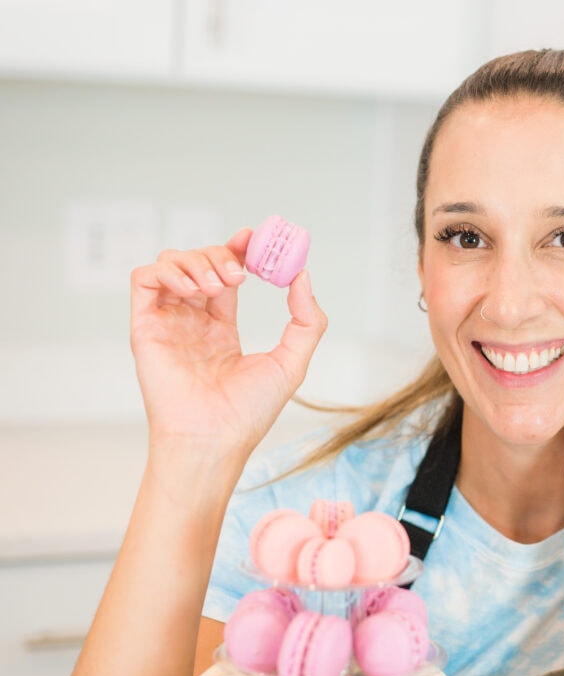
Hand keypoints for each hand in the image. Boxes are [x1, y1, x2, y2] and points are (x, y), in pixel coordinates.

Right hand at [129, 229, 326, 457]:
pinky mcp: (144, 326)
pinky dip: (168, 270)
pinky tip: (193, 289)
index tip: (255, 238)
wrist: (214, 437)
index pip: (226, 274)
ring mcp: (167, 322)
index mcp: (220, 329)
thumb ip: (306, 320)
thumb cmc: (249, 412)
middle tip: (240, 274)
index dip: (238, 251)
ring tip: (218, 286)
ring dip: (197, 261)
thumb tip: (304, 277)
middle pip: (200, 263)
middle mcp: (191, 321)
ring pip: (171, 264)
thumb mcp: (292, 362)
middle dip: (221, 256)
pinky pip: (145, 279)